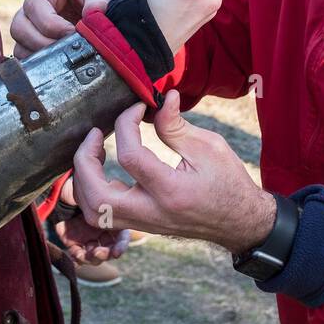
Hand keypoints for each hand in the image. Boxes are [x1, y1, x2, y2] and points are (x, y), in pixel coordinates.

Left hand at [51, 178, 129, 264]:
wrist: (62, 192)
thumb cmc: (82, 188)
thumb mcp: (97, 190)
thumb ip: (108, 192)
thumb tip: (114, 182)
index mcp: (113, 222)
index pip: (121, 239)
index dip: (120, 247)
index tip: (117, 252)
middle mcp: (103, 234)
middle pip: (109, 251)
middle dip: (105, 255)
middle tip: (98, 252)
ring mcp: (89, 240)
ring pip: (94, 257)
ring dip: (92, 258)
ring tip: (87, 253)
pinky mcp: (75, 244)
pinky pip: (78, 257)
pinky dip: (77, 258)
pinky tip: (76, 255)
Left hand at [71, 91, 276, 253]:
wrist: (240, 223)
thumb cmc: (229, 183)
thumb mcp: (209, 147)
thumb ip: (177, 126)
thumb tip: (162, 98)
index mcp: (170, 191)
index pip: (129, 157)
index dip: (126, 124)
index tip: (137, 108)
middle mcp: (152, 212)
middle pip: (96, 196)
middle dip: (85, 161)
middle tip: (95, 135)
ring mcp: (144, 224)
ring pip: (94, 212)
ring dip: (83, 180)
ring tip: (93, 153)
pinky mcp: (141, 225)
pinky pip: (103, 217)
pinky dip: (93, 193)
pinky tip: (101, 171)